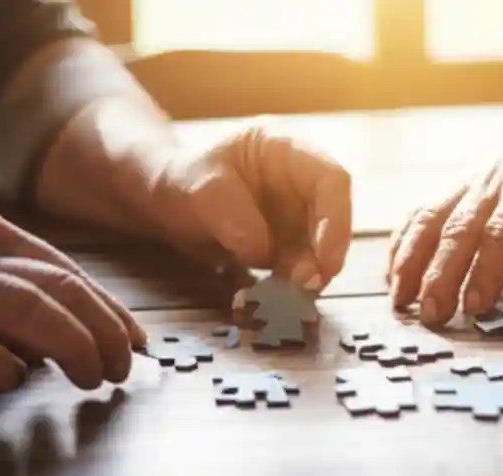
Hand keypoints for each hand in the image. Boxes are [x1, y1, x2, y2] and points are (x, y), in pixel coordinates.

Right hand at [0, 208, 145, 398]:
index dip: (110, 311)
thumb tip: (81, 347)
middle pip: (52, 286)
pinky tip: (4, 381)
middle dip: (98, 331)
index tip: (138, 346)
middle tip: (117, 372)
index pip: (66, 273)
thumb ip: (15, 312)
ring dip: (65, 344)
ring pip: (14, 303)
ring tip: (87, 377)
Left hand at [38, 102, 351, 291]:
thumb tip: (262, 253)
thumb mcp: (200, 188)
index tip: (326, 259)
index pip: (332, 179)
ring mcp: (296, 214)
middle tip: (304, 286)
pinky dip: (290, 287)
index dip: (337, 220)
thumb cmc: (182, 180)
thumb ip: (232, 217)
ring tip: (283, 296)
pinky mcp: (287, 244)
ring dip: (308, 276)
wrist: (165, 200)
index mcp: (285, 149)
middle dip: (324, 255)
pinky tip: (271, 299)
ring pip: (320, 249)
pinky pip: (299, 267)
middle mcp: (300, 182)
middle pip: (334, 218)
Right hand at [386, 135, 502, 326]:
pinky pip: (420, 213)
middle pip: (457, 232)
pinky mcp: (451, 186)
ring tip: (399, 300)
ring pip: (429, 220)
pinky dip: (402, 243)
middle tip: (431, 316)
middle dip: (440, 276)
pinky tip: (392, 274)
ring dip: (410, 262)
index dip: (485, 271)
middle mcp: (493, 183)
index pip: (500, 233)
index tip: (474, 307)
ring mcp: (467, 183)